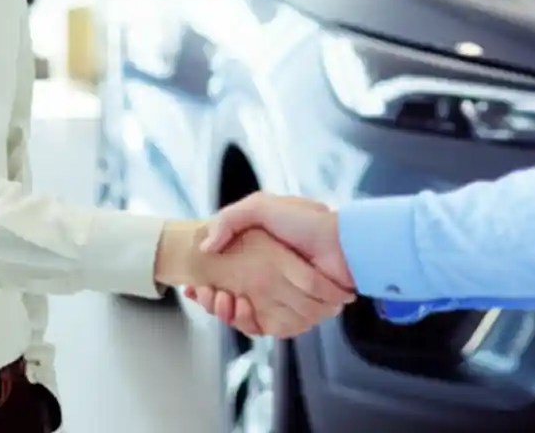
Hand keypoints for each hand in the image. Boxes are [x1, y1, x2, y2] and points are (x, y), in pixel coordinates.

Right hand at [185, 194, 354, 334]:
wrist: (343, 245)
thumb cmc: (307, 222)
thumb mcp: (262, 207)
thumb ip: (229, 220)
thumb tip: (205, 247)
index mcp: (258, 254)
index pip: (223, 273)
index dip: (204, 280)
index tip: (191, 282)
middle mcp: (267, 278)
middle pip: (228, 298)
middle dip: (210, 298)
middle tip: (203, 293)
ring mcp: (280, 298)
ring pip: (242, 315)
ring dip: (224, 311)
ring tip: (220, 300)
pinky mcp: (292, 315)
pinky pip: (264, 327)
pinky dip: (247, 323)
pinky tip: (239, 309)